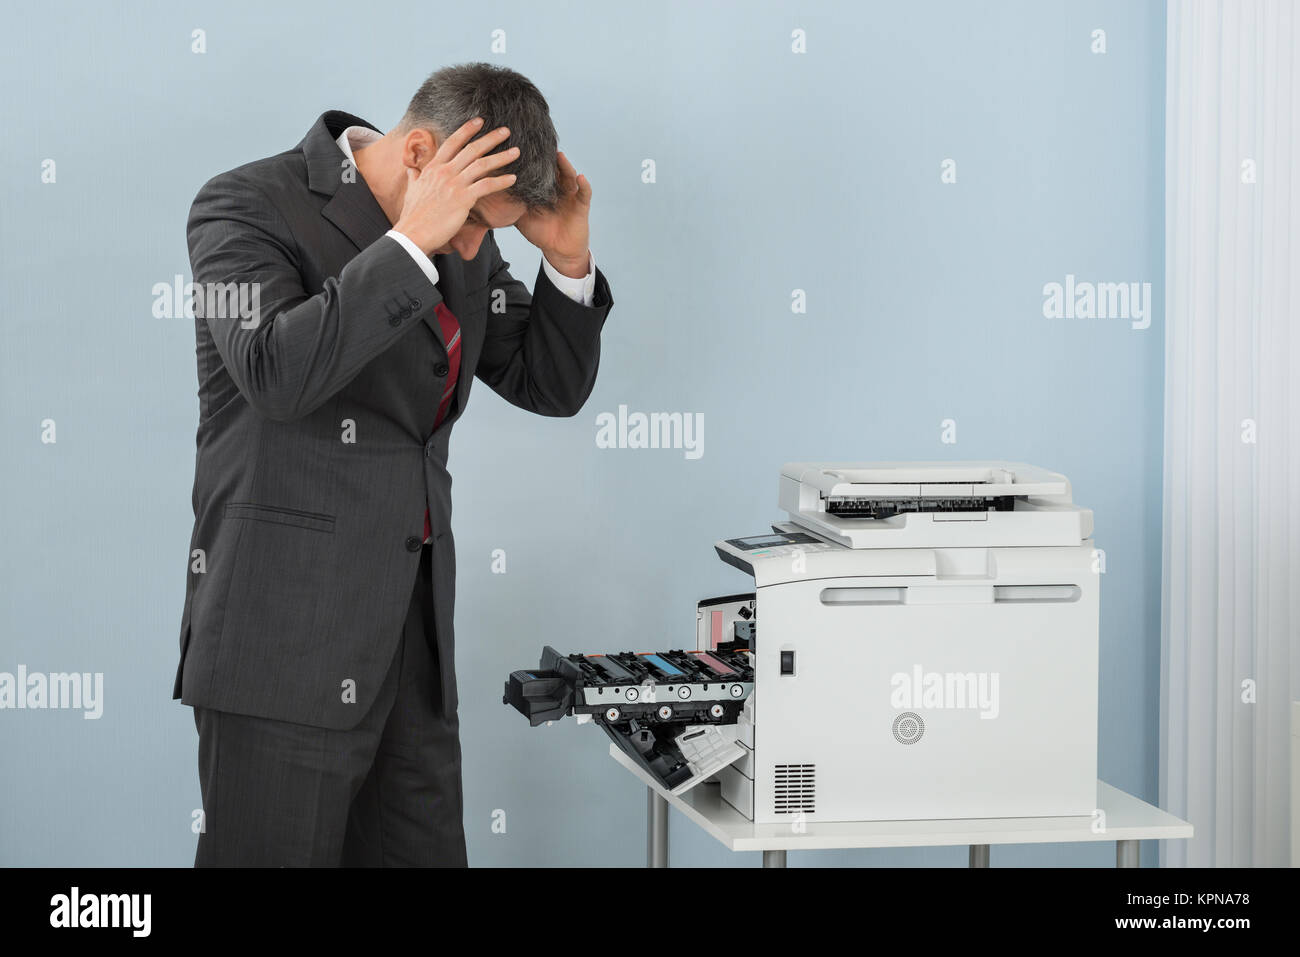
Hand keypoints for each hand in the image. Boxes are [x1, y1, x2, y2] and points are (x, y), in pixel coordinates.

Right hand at [392, 118, 518, 254]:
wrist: (414, 233)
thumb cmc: (413, 215)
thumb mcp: (411, 190)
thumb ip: (414, 177)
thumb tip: (410, 170)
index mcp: (433, 168)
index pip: (452, 143)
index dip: (466, 130)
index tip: (479, 121)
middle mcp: (444, 172)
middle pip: (471, 149)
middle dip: (490, 138)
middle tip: (506, 131)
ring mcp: (454, 184)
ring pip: (482, 165)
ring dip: (501, 157)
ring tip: (516, 152)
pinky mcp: (463, 199)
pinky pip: (486, 186)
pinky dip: (501, 181)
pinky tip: (513, 179)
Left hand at [515, 151, 591, 277]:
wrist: (558, 250)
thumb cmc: (540, 231)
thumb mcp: (519, 215)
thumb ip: (507, 202)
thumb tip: (483, 193)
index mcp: (542, 186)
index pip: (536, 168)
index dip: (528, 157)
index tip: (517, 144)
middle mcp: (557, 186)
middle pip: (553, 167)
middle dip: (547, 156)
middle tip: (537, 141)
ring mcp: (570, 194)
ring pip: (569, 176)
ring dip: (565, 165)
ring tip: (559, 155)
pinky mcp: (581, 206)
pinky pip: (584, 194)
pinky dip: (584, 185)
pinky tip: (581, 177)